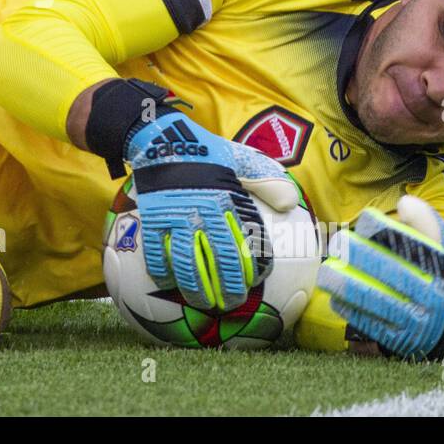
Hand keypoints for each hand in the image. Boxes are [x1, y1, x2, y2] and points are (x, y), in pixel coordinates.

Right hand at [126, 98, 299, 312]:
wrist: (162, 139)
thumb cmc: (206, 151)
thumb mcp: (241, 158)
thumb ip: (266, 180)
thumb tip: (290, 202)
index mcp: (229, 199)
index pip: (247, 239)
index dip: (255, 264)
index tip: (258, 281)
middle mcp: (204, 212)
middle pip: (220, 258)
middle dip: (228, 286)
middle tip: (231, 304)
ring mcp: (176, 218)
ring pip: (188, 263)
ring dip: (196, 287)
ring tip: (203, 303)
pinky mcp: (152, 219)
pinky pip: (156, 253)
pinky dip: (162, 271)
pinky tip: (167, 282)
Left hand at [316, 195, 443, 360]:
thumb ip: (428, 223)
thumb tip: (404, 202)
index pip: (415, 247)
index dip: (388, 231)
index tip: (365, 218)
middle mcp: (436, 298)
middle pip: (393, 273)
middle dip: (362, 257)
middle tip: (338, 243)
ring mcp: (419, 322)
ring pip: (379, 302)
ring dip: (348, 287)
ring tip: (326, 273)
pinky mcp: (403, 341)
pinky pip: (373, 325)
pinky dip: (352, 311)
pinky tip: (335, 298)